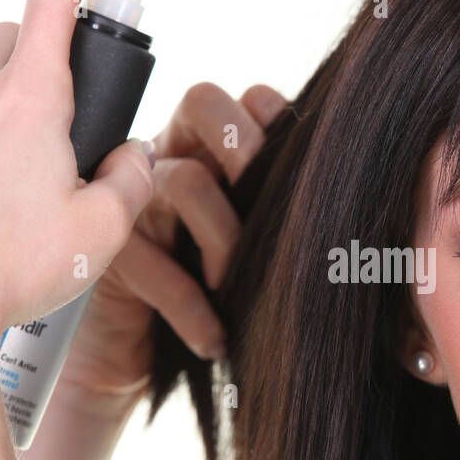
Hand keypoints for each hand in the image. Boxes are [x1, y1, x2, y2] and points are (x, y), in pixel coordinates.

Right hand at [59, 81, 286, 394]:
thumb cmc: (210, 300)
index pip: (252, 100)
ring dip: (224, 242)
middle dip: (244, 149)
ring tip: (234, 290)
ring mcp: (135, 195)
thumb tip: (349, 208)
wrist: (141, 358)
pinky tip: (214, 341)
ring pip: (185, 180)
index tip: (306, 185)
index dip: (280, 127)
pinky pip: (152, 261)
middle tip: (270, 216)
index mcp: (215, 147)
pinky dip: (192, 309)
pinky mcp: (110, 244)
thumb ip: (282, 216)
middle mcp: (172, 155)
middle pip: (203, 101)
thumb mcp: (255, 254)